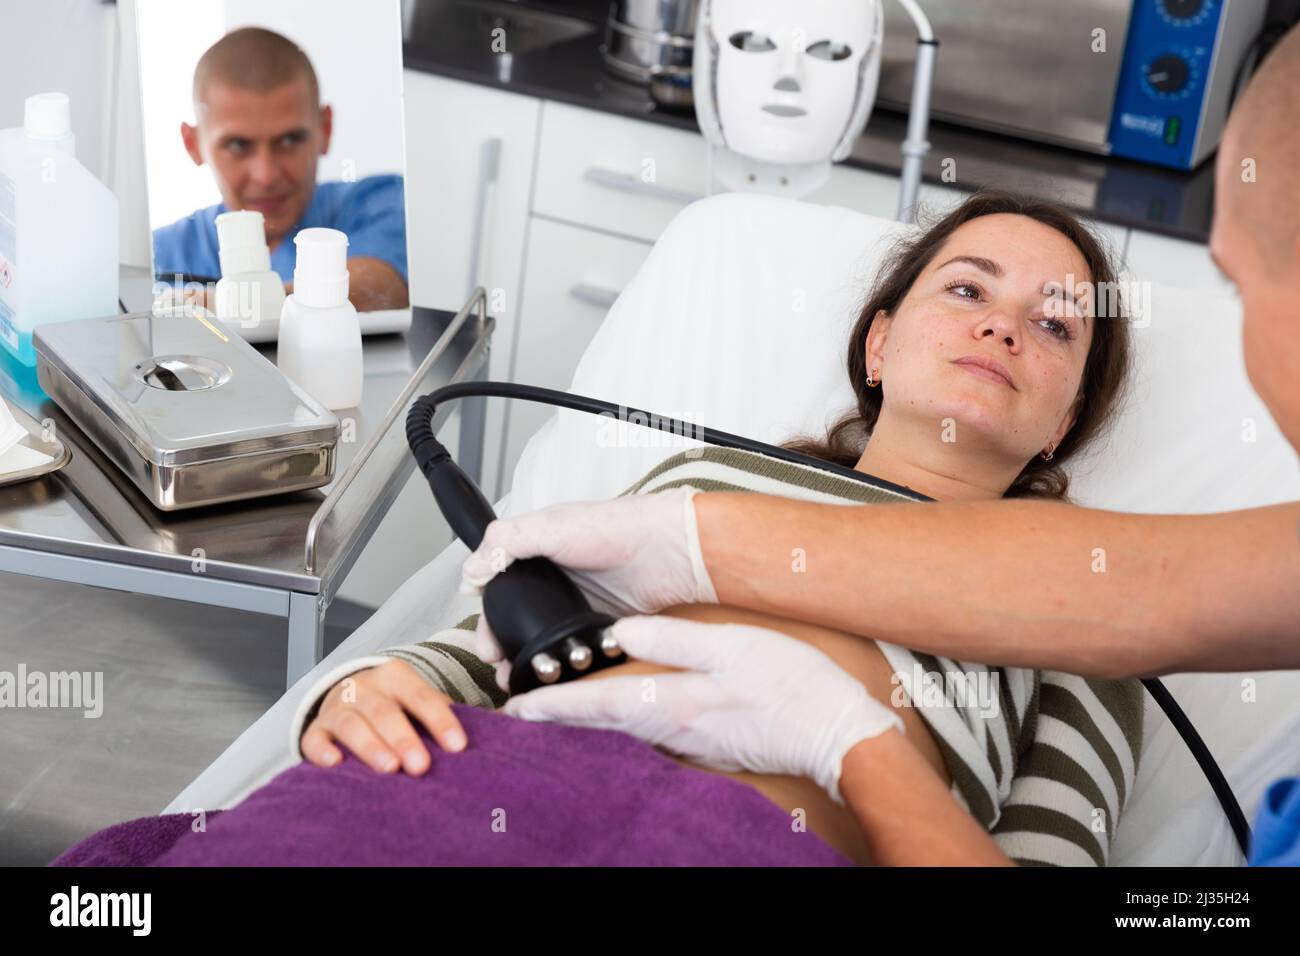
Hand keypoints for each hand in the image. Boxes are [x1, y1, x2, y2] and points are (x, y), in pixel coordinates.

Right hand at [300, 660, 467, 774]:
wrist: (348, 697)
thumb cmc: (394, 705)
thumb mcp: (418, 701)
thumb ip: (448, 714)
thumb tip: (499, 728)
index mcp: (396, 676)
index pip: (421, 695)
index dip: (440, 720)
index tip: (458, 747)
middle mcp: (365, 687)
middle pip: (385, 711)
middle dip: (405, 738)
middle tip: (422, 767)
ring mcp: (337, 707)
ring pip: (352, 723)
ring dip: (370, 746)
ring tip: (390, 769)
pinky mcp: (316, 729)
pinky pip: (314, 738)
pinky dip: (322, 751)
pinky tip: (335, 764)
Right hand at [460, 486, 717, 679]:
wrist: (670, 550)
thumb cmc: (616, 528)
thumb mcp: (550, 526)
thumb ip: (505, 542)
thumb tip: (470, 573)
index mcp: (539, 552)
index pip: (501, 588)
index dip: (488, 618)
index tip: (485, 645)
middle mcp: (557, 580)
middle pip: (519, 621)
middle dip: (505, 648)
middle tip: (500, 669)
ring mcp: (579, 605)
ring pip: (544, 640)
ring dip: (531, 662)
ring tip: (523, 682)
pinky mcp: (603, 625)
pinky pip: (574, 649)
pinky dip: (563, 665)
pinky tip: (558, 681)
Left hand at [500, 615, 902, 804]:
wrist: (835, 733)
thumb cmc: (790, 687)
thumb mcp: (730, 647)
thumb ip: (672, 639)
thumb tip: (622, 632)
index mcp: (671, 703)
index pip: (595, 705)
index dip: (551, 705)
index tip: (516, 705)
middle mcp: (671, 730)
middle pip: (600, 724)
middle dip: (559, 717)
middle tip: (522, 711)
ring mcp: (689, 743)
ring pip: (622, 731)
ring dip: (588, 720)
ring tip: (559, 708)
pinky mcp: (706, 746)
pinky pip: (649, 734)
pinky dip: (623, 724)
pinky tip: (621, 714)